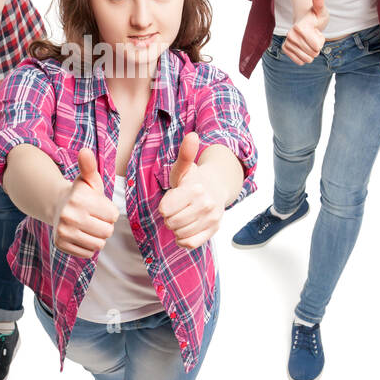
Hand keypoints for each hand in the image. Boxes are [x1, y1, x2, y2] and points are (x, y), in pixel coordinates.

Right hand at [53, 148, 118, 257]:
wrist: (58, 206)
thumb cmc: (81, 193)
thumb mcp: (89, 179)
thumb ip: (89, 166)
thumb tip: (85, 151)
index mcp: (80, 199)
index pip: (113, 216)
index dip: (110, 211)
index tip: (100, 206)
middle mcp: (69, 216)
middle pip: (107, 232)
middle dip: (105, 225)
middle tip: (95, 217)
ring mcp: (63, 232)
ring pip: (98, 244)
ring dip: (98, 237)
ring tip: (89, 226)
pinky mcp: (61, 244)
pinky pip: (88, 253)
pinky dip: (88, 246)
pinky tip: (81, 234)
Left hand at [158, 132, 222, 249]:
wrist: (216, 188)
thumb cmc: (193, 180)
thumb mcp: (183, 168)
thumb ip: (184, 154)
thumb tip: (192, 136)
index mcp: (195, 189)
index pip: (165, 210)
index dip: (164, 206)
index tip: (171, 199)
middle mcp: (206, 204)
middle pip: (171, 223)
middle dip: (169, 217)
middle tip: (176, 208)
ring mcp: (211, 219)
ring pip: (180, 234)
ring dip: (176, 228)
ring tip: (182, 216)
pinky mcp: (213, 230)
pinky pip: (191, 243)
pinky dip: (184, 239)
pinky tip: (185, 228)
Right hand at [283, 0, 327, 63]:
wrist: (305, 21)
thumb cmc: (315, 17)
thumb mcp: (321, 10)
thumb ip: (319, 2)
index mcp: (299, 28)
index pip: (317, 47)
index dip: (321, 41)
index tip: (317, 32)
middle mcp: (290, 35)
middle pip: (312, 54)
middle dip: (317, 47)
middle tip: (313, 37)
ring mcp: (287, 42)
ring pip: (307, 59)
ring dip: (311, 52)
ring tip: (309, 41)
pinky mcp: (285, 49)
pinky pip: (299, 61)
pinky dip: (304, 57)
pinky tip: (304, 48)